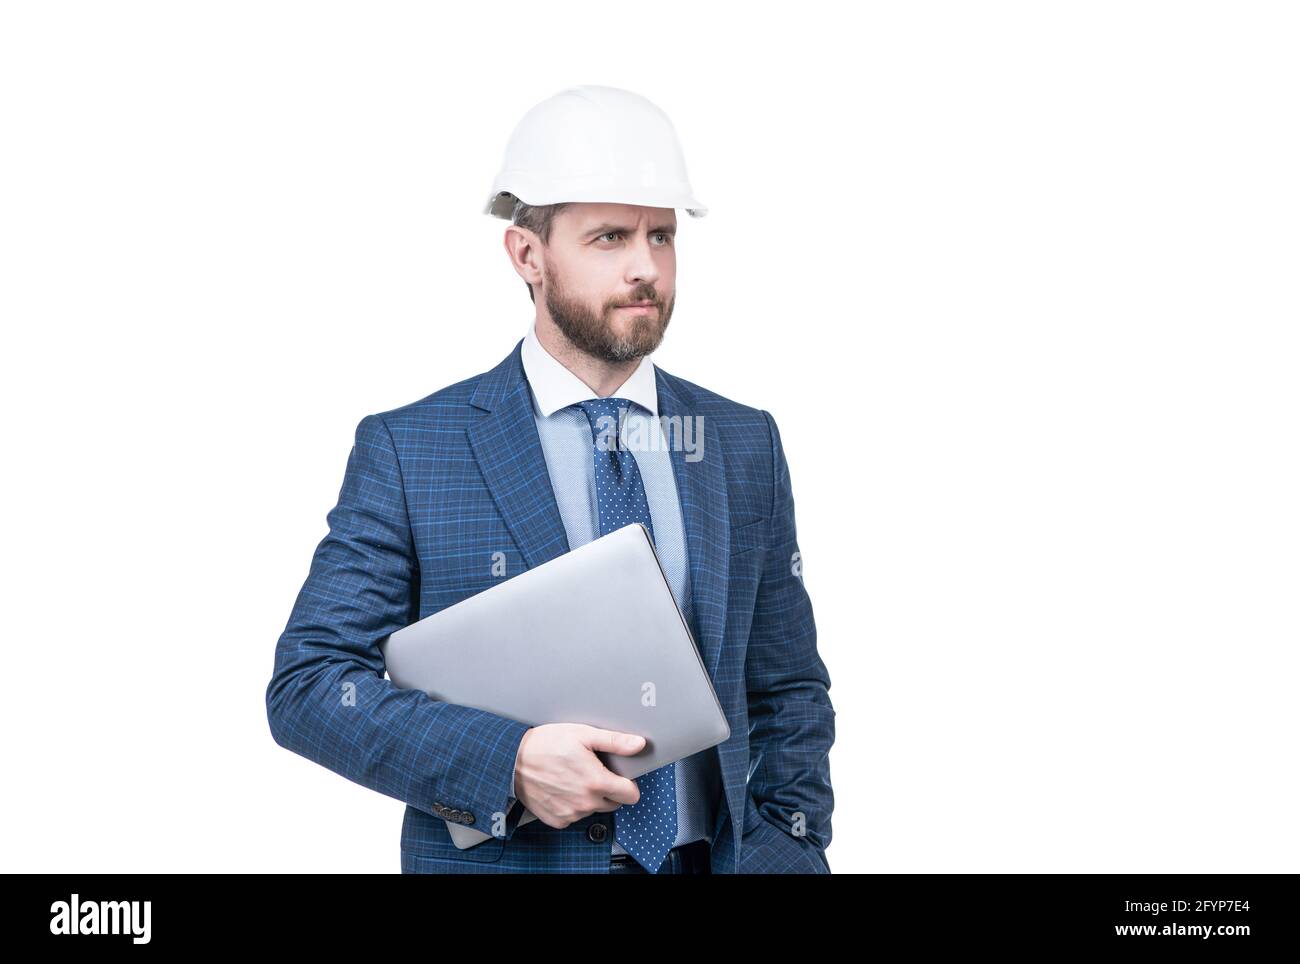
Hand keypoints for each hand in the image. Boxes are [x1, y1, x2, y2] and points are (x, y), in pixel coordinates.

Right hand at [512, 723, 644, 828]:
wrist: (511, 761)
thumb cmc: (545, 744)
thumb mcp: (582, 734)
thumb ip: (614, 741)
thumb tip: (638, 744)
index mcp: (596, 782)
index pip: (631, 795)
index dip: (628, 784)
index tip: (619, 776)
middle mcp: (585, 802)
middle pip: (613, 803)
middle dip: (608, 789)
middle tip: (591, 771)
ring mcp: (571, 813)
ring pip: (593, 809)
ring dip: (589, 797)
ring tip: (572, 777)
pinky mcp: (557, 820)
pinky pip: (574, 816)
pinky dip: (571, 805)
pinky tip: (561, 788)